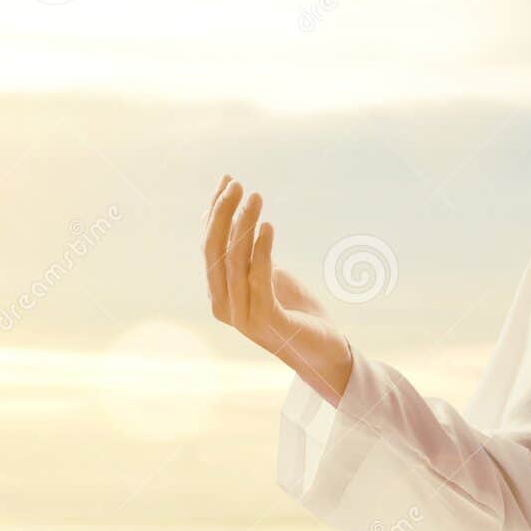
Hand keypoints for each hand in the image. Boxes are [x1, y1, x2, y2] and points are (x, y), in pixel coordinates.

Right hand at [202, 176, 349, 398]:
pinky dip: (261, 251)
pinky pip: (259, 279)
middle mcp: (223, 305)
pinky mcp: (267, 321)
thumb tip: (234, 209)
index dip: (215, 211)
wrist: (321, 350)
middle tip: (238, 184)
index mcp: (218, 292)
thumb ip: (247, 249)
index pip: (209, 245)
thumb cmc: (293, 309)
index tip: (228, 179)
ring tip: (255, 197)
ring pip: (234, 262)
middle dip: (223, 213)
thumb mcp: (266, 272)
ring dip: (243, 225)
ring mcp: (243, 315)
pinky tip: (268, 226)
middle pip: (215, 251)